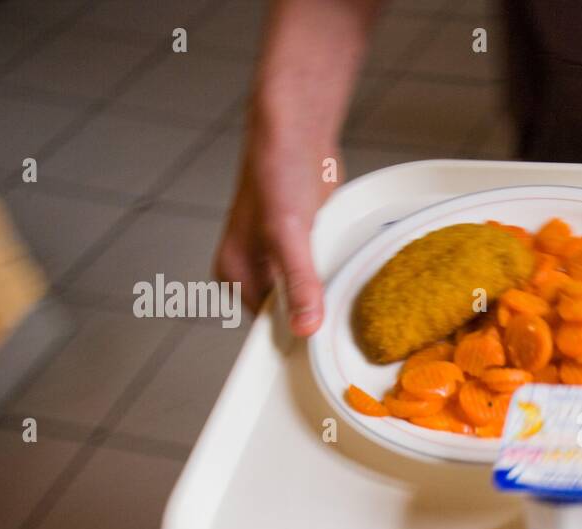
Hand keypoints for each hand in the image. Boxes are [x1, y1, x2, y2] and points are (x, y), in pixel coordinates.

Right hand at [214, 129, 339, 335]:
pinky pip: (322, 276)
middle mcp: (254, 270)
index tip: (323, 342)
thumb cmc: (276, 171)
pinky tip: (345, 266)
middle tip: (337, 307)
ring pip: (308, 295)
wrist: (296, 132)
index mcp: (235, 273)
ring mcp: (279, 260)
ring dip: (327, 294)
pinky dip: (335, 275)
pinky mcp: (303, 249)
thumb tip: (304, 325)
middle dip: (314, 312)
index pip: (266, 326)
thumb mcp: (288, 233)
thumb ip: (298, 281)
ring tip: (342, 283)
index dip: (296, 334)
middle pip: (289, 314)